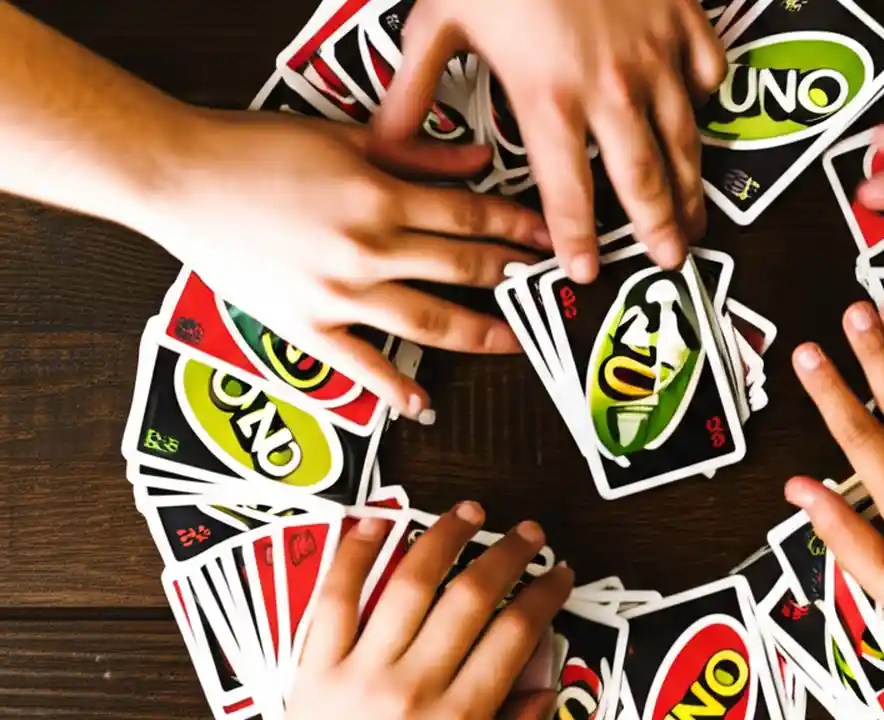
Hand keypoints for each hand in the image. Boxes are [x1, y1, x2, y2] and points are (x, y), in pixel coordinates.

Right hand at [142, 110, 552, 421]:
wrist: (178, 177)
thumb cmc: (254, 149)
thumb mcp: (346, 138)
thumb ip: (420, 156)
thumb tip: (481, 161)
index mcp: (381, 196)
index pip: (471, 217)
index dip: (518, 229)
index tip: (548, 240)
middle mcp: (368, 249)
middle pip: (464, 269)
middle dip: (513, 278)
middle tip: (547, 288)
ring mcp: (339, 294)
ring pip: (430, 321)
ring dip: (482, 334)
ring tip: (515, 341)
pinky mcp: (305, 327)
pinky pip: (360, 367)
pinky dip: (394, 390)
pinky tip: (423, 405)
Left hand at [287, 504, 573, 719]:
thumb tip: (543, 689)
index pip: (516, 635)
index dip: (544, 595)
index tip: (558, 575)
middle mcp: (414, 689)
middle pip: (472, 599)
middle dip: (508, 556)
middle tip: (528, 533)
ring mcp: (360, 674)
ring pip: (412, 584)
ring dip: (445, 538)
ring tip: (470, 513)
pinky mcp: (313, 671)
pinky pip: (335, 599)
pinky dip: (355, 554)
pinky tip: (378, 521)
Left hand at [376, 0, 727, 281]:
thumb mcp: (437, 20)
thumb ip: (410, 95)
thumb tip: (384, 150)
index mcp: (548, 99)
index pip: (568, 196)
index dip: (578, 242)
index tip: (586, 272)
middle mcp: (611, 90)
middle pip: (645, 181)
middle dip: (660, 230)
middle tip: (673, 262)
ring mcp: (655, 54)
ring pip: (685, 139)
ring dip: (692, 185)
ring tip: (696, 215)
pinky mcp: (682, 17)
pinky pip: (708, 72)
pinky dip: (705, 98)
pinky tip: (696, 111)